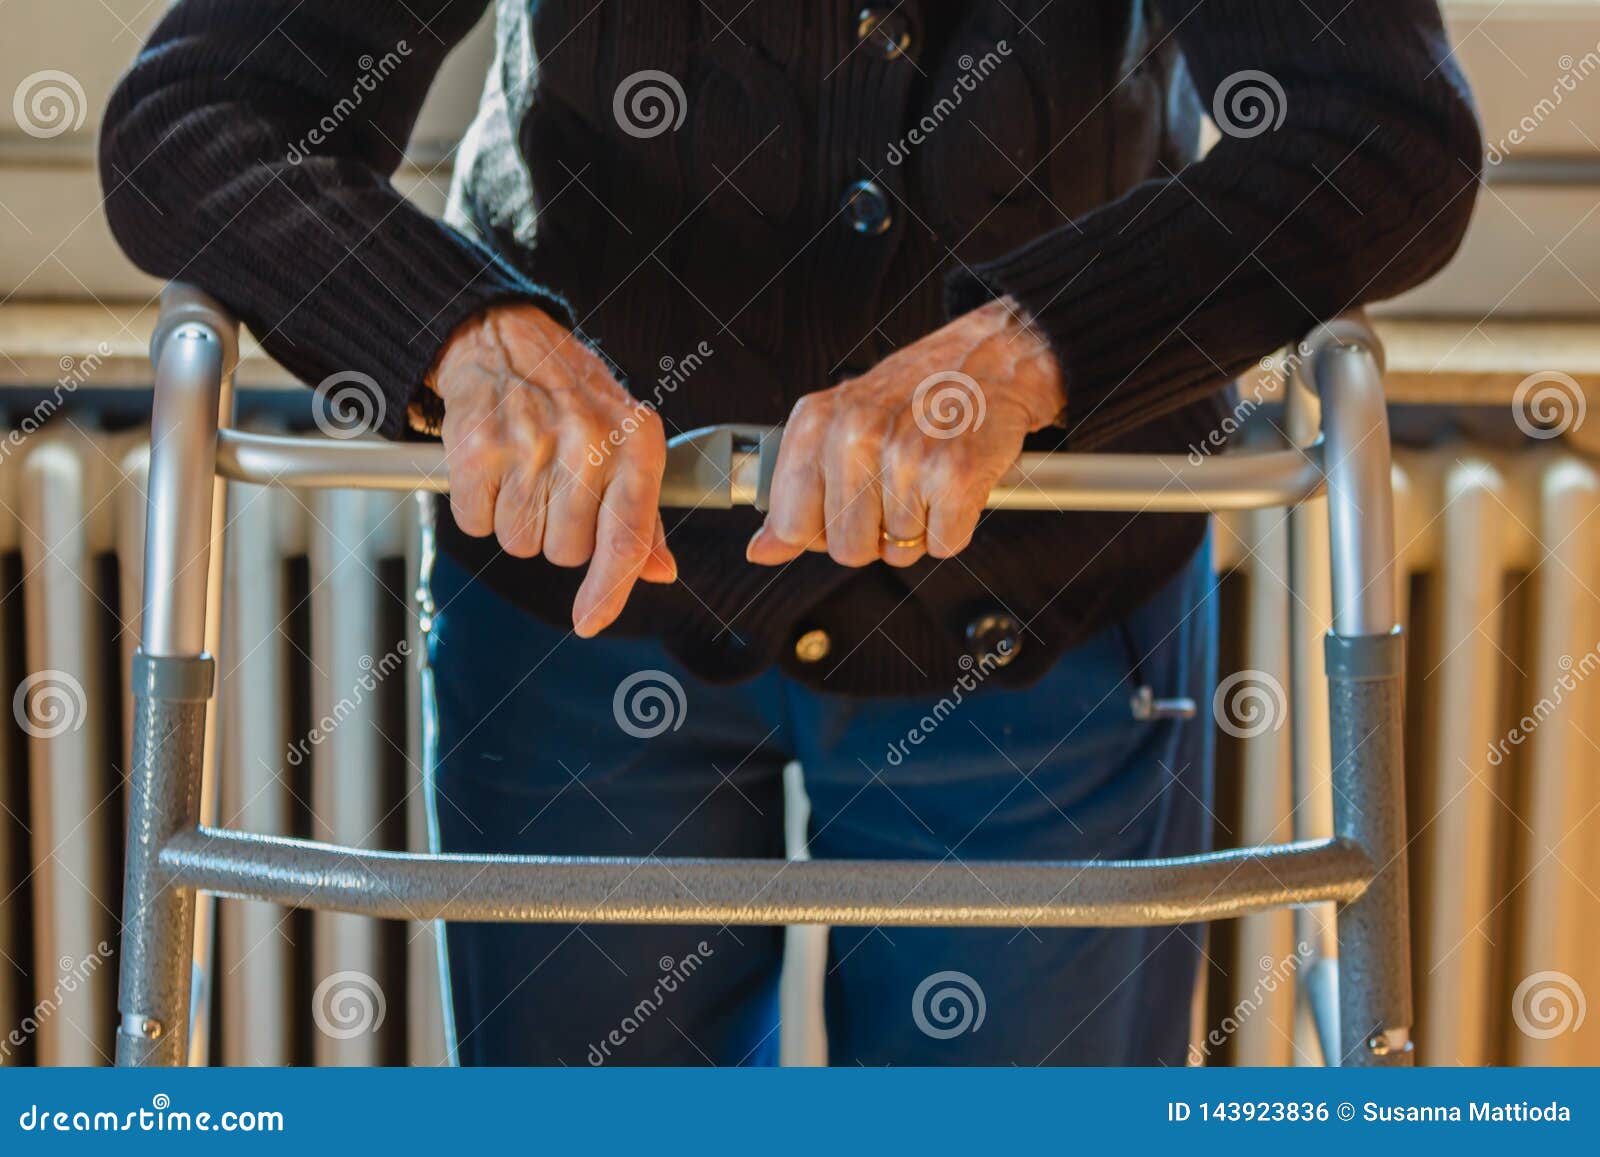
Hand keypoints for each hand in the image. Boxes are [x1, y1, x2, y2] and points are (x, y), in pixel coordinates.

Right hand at [430, 303, 675, 636]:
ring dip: (517, 521)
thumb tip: (659, 572)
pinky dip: (479, 509)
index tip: (590, 622)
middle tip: (553, 487)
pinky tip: (493, 469)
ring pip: (520, 544)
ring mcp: (531, 444)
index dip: (608, 591)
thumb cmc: (576, 402)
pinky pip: (476, 524)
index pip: (625, 539)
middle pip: (566, 553)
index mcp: (637, 443)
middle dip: (556, 533)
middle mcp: (588, 442)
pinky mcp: (478, 448)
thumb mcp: (627, 443)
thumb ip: (643, 514)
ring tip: (524, 472)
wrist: (507, 340)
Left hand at [746, 297, 1064, 567]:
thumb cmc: (913, 394)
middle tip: (895, 488)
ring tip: (926, 479)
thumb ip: (796, 489)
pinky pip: (941, 546)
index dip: (820, 530)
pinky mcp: (955, 477)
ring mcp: (906, 458)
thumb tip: (761, 552)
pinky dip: (952, 527)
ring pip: (897, 552)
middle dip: (874, 534)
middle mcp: (855, 437)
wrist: (989, 358)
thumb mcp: (838, 424)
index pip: (791, 524)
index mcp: (816, 422)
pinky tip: (951, 486)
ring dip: (916, 529)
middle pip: (846, 549)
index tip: (842, 507)